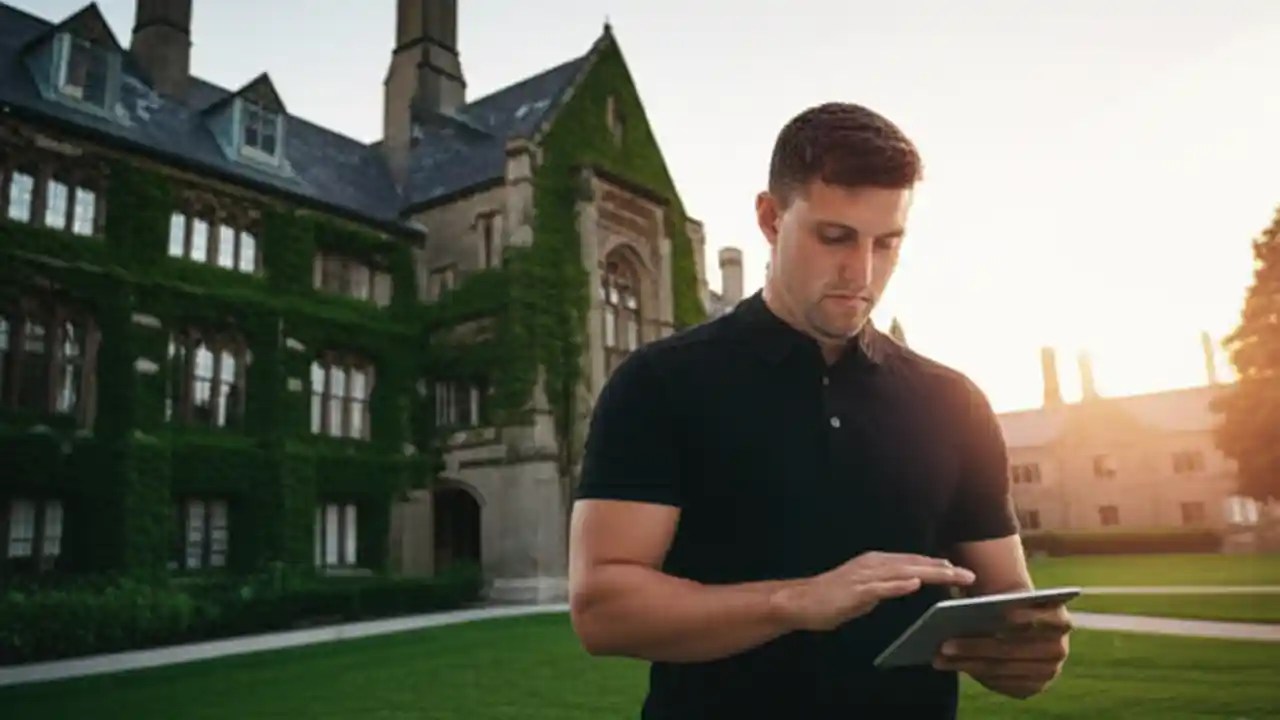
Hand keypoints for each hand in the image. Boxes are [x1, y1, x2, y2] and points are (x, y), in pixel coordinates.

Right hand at [771, 551, 975, 631]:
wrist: (802, 602)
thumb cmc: (833, 599)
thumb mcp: (867, 591)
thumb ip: (887, 586)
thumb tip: (909, 584)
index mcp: (877, 563)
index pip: (914, 563)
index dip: (938, 566)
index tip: (961, 572)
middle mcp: (874, 564)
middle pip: (915, 564)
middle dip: (944, 569)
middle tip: (970, 575)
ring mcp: (865, 576)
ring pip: (903, 571)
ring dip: (929, 573)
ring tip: (952, 575)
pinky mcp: (856, 590)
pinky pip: (880, 586)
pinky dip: (898, 584)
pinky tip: (914, 583)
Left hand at [932, 602, 1072, 699]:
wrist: (1029, 632)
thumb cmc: (1011, 607)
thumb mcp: (1011, 597)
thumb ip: (998, 598)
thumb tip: (964, 592)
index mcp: (1059, 619)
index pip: (1036, 618)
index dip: (1015, 617)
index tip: (986, 613)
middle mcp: (1058, 648)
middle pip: (1011, 648)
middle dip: (975, 646)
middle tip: (944, 643)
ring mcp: (1048, 671)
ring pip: (1001, 667)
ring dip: (967, 662)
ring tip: (940, 656)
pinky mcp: (1034, 686)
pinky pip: (1001, 683)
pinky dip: (974, 673)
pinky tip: (952, 665)